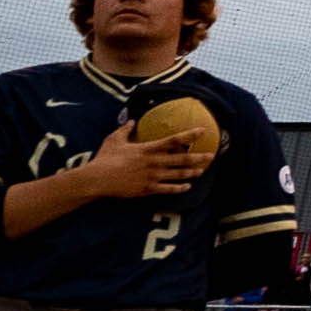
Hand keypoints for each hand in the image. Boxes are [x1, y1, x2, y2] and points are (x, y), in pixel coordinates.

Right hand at [99, 128, 215, 199]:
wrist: (98, 179)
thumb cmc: (105, 158)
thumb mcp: (115, 139)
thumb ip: (125, 130)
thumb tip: (131, 120)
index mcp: (147, 148)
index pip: (173, 140)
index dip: (189, 135)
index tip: (202, 131)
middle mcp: (153, 162)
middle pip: (181, 159)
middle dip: (198, 158)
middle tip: (212, 155)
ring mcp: (152, 177)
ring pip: (178, 175)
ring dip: (192, 173)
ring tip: (202, 171)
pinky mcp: (148, 189)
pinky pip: (168, 189)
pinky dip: (179, 188)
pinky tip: (188, 187)